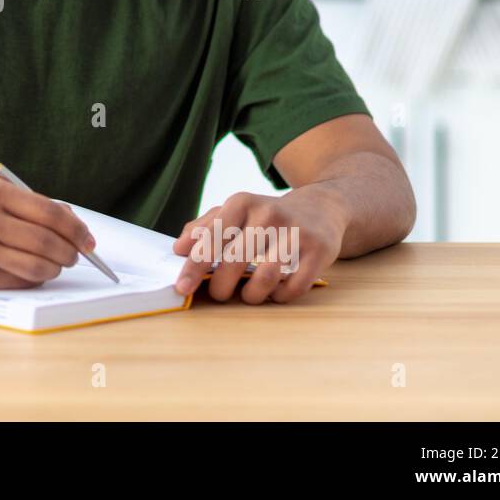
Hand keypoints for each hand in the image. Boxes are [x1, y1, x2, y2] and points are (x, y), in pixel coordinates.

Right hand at [0, 177, 95, 288]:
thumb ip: (37, 208)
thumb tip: (77, 227)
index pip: (50, 213)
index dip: (76, 230)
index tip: (89, 242)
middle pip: (46, 241)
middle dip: (70, 253)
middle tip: (75, 257)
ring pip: (36, 265)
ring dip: (54, 269)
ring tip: (55, 266)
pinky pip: (19, 280)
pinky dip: (35, 279)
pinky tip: (33, 273)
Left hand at [171, 188, 348, 303]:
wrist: (321, 206)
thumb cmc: (266, 216)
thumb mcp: (235, 211)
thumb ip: (204, 227)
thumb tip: (179, 248)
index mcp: (241, 202)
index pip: (212, 238)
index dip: (195, 266)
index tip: (182, 288)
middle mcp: (268, 213)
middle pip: (235, 261)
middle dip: (221, 286)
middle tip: (219, 294)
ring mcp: (295, 231)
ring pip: (266, 276)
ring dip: (252, 295)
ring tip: (248, 296)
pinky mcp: (319, 250)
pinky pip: (294, 286)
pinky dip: (279, 297)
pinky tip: (275, 293)